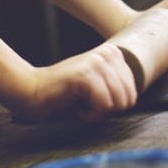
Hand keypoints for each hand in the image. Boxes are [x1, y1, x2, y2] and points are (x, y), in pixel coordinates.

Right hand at [12, 42, 137, 122]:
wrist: (33, 92)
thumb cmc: (66, 96)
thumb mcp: (98, 87)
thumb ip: (117, 87)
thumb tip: (134, 100)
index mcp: (114, 53)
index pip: (133, 94)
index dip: (112, 105)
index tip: (92, 98)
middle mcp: (109, 53)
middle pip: (128, 100)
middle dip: (107, 110)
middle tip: (85, 102)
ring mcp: (98, 62)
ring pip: (118, 104)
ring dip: (97, 112)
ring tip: (80, 101)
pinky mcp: (87, 74)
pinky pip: (105, 106)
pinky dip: (89, 114)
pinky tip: (75, 103)